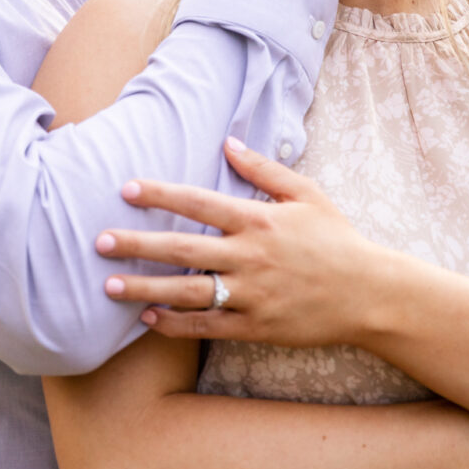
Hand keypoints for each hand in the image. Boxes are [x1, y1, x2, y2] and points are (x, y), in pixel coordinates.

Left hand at [96, 137, 380, 347]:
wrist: (370, 293)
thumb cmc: (337, 238)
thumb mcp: (307, 194)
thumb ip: (264, 169)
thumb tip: (227, 142)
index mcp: (260, 219)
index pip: (200, 202)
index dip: (161, 195)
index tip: (126, 189)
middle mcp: (251, 256)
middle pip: (184, 249)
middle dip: (138, 245)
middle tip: (99, 241)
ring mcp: (253, 295)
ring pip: (189, 292)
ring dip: (146, 289)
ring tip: (109, 286)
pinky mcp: (257, 326)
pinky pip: (208, 326)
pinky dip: (176, 324)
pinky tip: (148, 319)